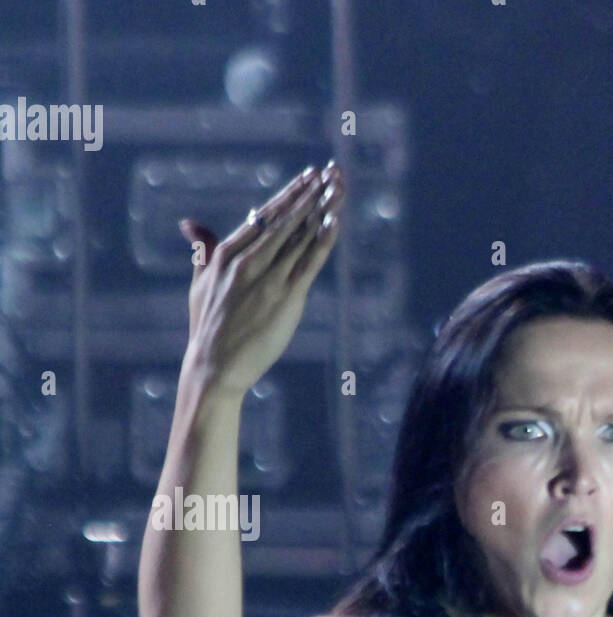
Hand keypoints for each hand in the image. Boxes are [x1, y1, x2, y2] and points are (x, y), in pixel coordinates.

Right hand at [178, 162, 345, 396]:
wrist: (214, 366)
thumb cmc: (207, 329)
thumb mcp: (199, 284)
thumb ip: (202, 250)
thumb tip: (189, 224)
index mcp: (227, 253)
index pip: (265, 216)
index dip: (290, 195)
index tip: (308, 176)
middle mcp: (249, 260)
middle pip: (286, 219)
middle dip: (310, 193)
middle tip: (331, 171)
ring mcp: (269, 278)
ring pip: (300, 236)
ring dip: (322, 210)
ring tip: (339, 188)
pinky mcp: (287, 299)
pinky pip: (309, 263)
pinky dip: (323, 241)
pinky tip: (335, 222)